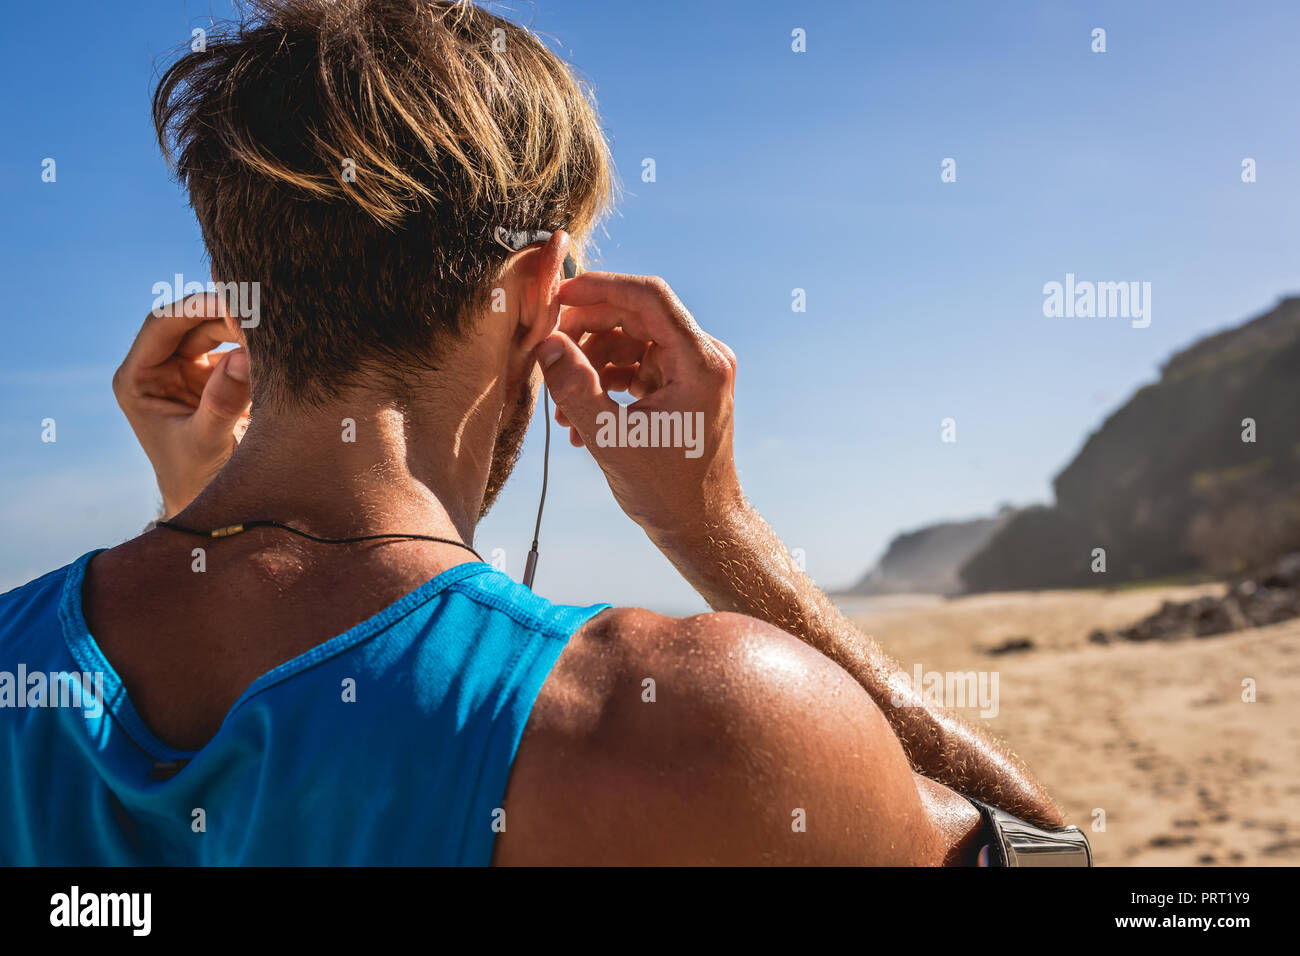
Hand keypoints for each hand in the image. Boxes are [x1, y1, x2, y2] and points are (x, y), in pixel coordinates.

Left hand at [112, 294, 250, 518]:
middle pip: (190, 322)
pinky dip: (251, 347)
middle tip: (262, 313)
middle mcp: (158, 369)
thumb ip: (223, 401)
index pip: (160, 326)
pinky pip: (231, 349)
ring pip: (212, 330)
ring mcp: (185, 371)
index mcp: (137, 380)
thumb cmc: (196, 480)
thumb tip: (244, 357)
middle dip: (224, 315)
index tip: (231, 301)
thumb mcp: (207, 442)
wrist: (209, 504)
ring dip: (240, 329)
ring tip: (272, 330)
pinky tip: (274, 346)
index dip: (194, 308)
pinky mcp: (212, 378)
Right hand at [534, 272, 744, 542]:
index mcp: (700, 362)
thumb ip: (575, 390)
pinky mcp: (682, 384)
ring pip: (630, 341)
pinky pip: (636, 364)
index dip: (600, 288)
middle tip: (548, 354)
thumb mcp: (611, 441)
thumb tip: (546, 344)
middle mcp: (704, 356)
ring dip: (590, 366)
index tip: (560, 295)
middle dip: (586, 333)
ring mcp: (694, 369)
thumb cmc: (667, 491)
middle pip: (635, 316)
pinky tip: (579, 419)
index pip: (649, 297)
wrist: (700, 525)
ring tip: (563, 409)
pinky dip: (605, 382)